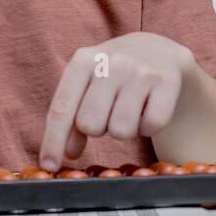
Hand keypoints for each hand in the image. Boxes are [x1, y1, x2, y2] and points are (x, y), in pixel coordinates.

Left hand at [39, 32, 193, 171]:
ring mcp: (140, 71)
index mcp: (83, 61)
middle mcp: (111, 63)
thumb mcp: (87, 86)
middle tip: (108, 113)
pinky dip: (148, 127)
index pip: (62, 108)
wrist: (157, 49)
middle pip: (90, 125)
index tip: (49, 166)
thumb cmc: (113, 75)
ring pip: (121, 131)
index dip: (53, 141)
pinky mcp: (166, 81)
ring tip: (128, 110)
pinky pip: (151, 127)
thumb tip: (65, 154)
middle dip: (98, 128)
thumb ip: (72, 118)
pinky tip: (148, 109)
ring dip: (123, 130)